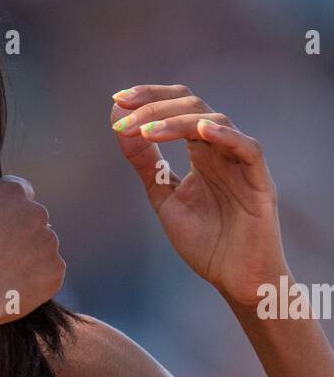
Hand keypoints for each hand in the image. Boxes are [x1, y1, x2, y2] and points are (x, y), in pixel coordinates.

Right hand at [0, 176, 65, 328]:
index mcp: (10, 193)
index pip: (18, 190)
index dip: (7, 208)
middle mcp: (36, 213)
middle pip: (33, 219)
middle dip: (19, 233)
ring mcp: (50, 243)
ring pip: (41, 247)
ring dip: (28, 257)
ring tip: (2, 276)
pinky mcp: (56, 271)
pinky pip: (48, 272)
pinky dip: (35, 280)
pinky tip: (13, 288)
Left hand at [110, 83, 285, 305]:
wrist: (236, 278)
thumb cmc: (206, 241)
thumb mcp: (164, 197)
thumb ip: (146, 165)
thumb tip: (120, 128)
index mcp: (201, 152)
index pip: (177, 108)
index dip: (149, 98)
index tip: (117, 102)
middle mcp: (221, 149)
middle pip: (192, 106)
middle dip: (154, 105)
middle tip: (124, 115)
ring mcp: (240, 162)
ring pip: (214, 121)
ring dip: (177, 122)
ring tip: (147, 131)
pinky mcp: (259, 181)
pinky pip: (248, 148)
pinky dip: (226, 136)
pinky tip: (200, 131)